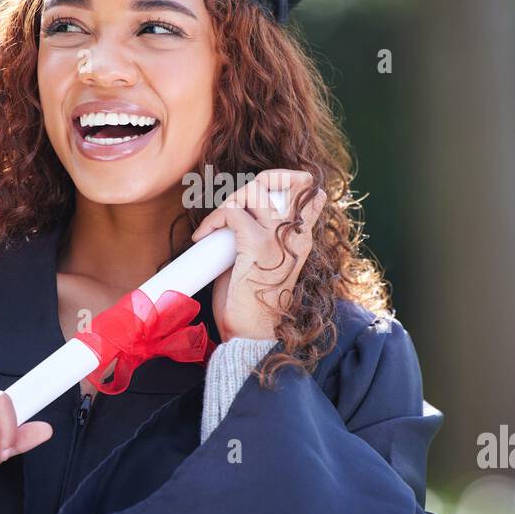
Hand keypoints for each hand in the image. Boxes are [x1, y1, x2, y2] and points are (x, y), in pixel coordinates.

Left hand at [190, 169, 326, 341]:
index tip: (261, 194)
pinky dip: (212, 220)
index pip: (311, 193)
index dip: (288, 180)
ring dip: (229, 200)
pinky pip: (232, 212)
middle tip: (234, 206)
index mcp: (303, 239)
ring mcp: (278, 238)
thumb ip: (262, 234)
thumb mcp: (266, 261)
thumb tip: (241, 213)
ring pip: (254, 190)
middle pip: (282, 180)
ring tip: (217, 224)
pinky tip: (203, 236)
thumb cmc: (254, 301)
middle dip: (253, 183)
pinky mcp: (257, 246)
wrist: (251, 333)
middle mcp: (296, 234)